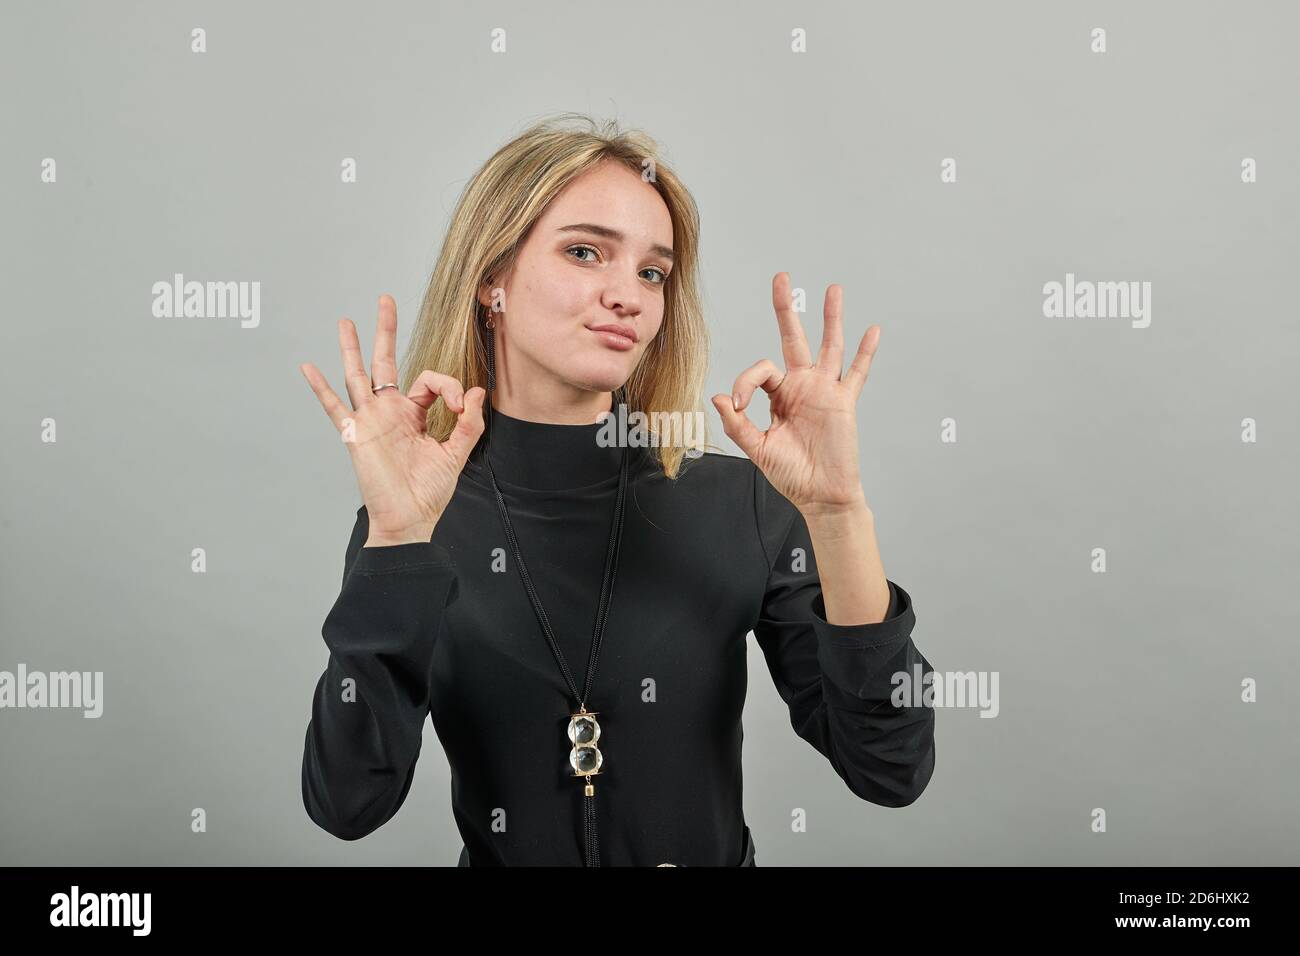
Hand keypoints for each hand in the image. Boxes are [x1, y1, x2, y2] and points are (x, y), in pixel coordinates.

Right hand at [299, 294, 485, 545]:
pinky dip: (320, 388)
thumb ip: (468, 423)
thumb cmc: (429, 491)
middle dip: (386, 331)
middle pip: (386, 362)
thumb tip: (475, 391)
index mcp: (415, 414)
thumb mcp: (456, 454)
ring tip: (346, 322)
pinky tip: (307, 367)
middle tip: (386, 299)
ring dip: (352, 348)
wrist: (408, 519)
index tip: (458, 406)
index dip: (447, 386)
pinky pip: (333, 406)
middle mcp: (390, 411)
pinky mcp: (355, 434)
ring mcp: (370, 420)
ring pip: (358, 375)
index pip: (429, 380)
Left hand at [711, 272, 877, 517]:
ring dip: (831, 318)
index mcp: (778, 395)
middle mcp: (801, 386)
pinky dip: (865, 353)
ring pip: (829, 346)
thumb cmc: (790, 473)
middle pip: (793, 338)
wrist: (820, 495)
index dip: (746, 381)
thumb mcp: (757, 448)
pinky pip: (857, 373)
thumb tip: (721, 396)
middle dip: (785, 308)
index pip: (761, 370)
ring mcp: (825, 391)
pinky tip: (872, 330)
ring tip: (833, 290)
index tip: (741, 405)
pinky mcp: (844, 402)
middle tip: (780, 277)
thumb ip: (738, 423)